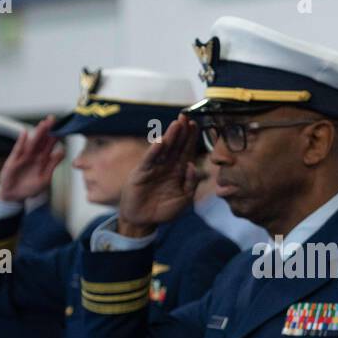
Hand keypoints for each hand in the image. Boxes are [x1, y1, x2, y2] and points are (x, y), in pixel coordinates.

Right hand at [0, 116, 64, 202]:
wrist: (15, 196)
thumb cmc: (30, 187)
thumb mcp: (45, 178)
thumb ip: (53, 165)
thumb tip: (62, 152)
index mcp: (43, 159)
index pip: (50, 144)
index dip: (56, 135)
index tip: (63, 126)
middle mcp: (34, 155)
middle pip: (42, 140)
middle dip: (47, 130)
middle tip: (53, 119)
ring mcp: (24, 157)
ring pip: (32, 142)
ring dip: (37, 133)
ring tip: (42, 124)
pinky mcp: (13, 161)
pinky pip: (18, 149)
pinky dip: (21, 141)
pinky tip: (24, 133)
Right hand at [117, 116, 200, 236]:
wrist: (143, 220)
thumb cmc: (163, 210)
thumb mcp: (184, 199)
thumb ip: (191, 184)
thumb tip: (193, 165)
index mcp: (179, 171)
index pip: (186, 151)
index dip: (190, 138)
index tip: (195, 125)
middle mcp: (167, 166)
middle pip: (176, 146)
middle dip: (181, 132)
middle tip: (186, 117)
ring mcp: (154, 168)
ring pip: (164, 149)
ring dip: (170, 136)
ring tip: (176, 124)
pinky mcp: (142, 173)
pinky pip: (150, 160)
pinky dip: (155, 150)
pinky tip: (161, 141)